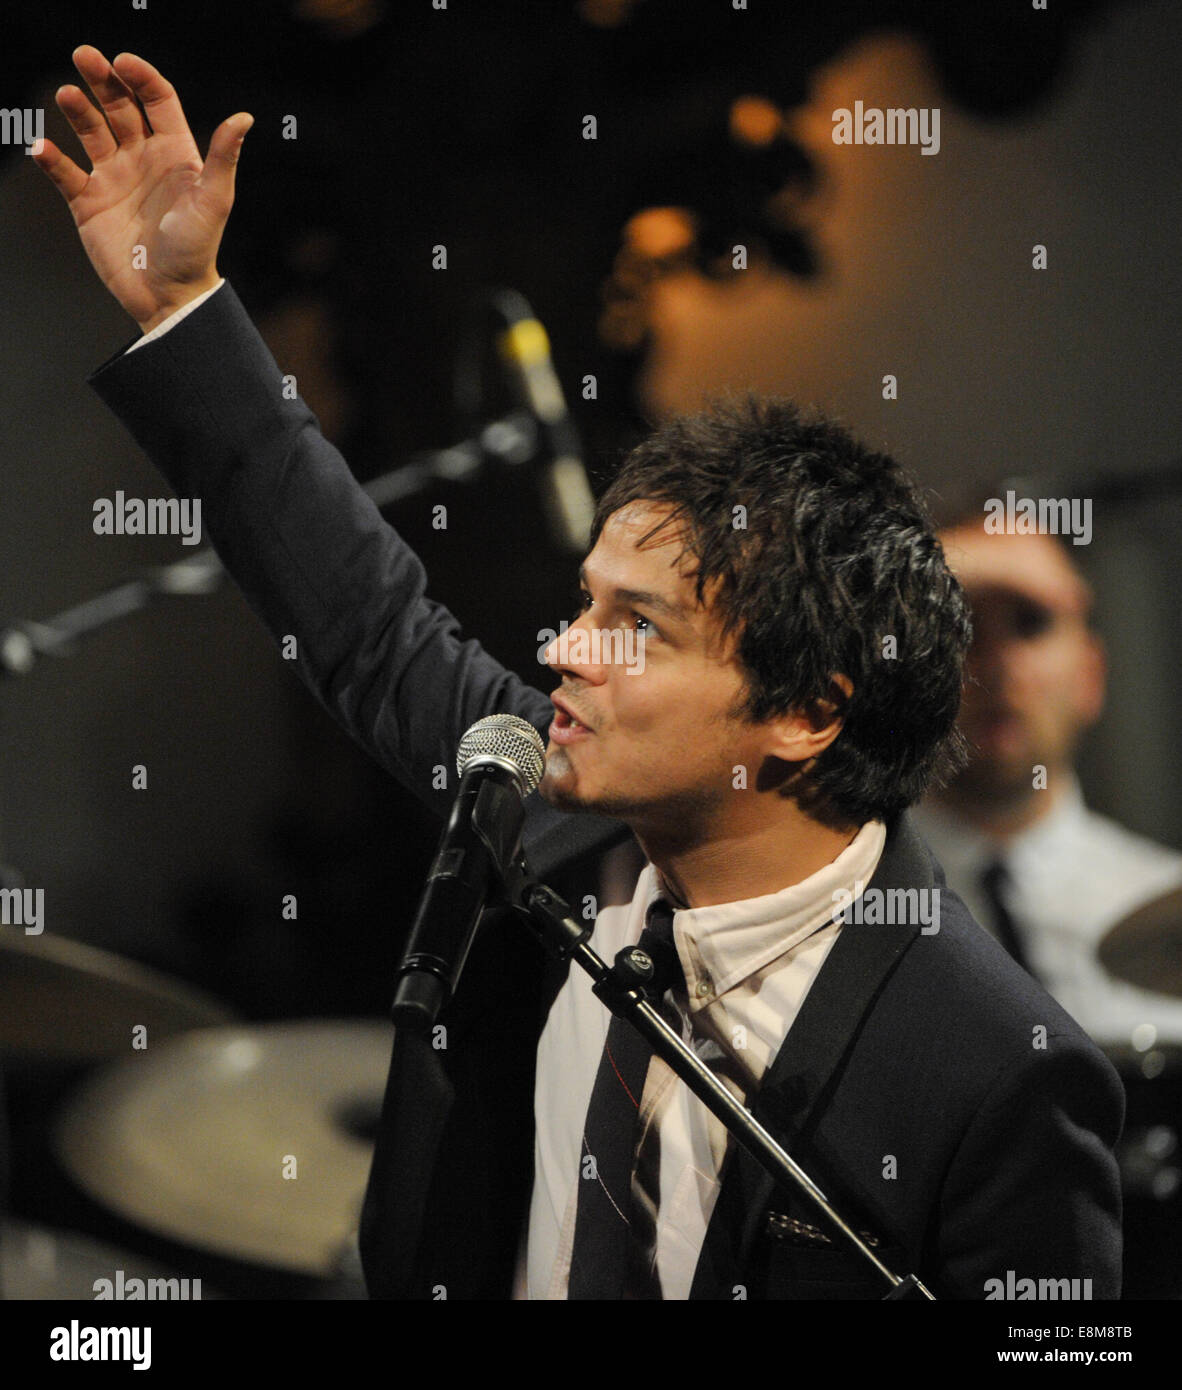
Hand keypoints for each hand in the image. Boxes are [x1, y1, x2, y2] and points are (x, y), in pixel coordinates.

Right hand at [33, 46, 252, 331]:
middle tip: (84, 56)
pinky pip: (65, 173)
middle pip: (119, 106)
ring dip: (77, 110)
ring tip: (66, 95)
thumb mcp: (214, 201)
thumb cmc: (195, 250)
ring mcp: (114, 178)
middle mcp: (143, 159)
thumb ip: (223, 158)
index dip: (141, 77)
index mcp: (175, 154)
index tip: (123, 62)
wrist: (168, 296)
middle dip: (102, 80)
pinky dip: (51, 159)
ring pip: (90, 130)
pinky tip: (43, 148)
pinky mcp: (88, 202)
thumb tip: (244, 117)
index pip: (156, 101)